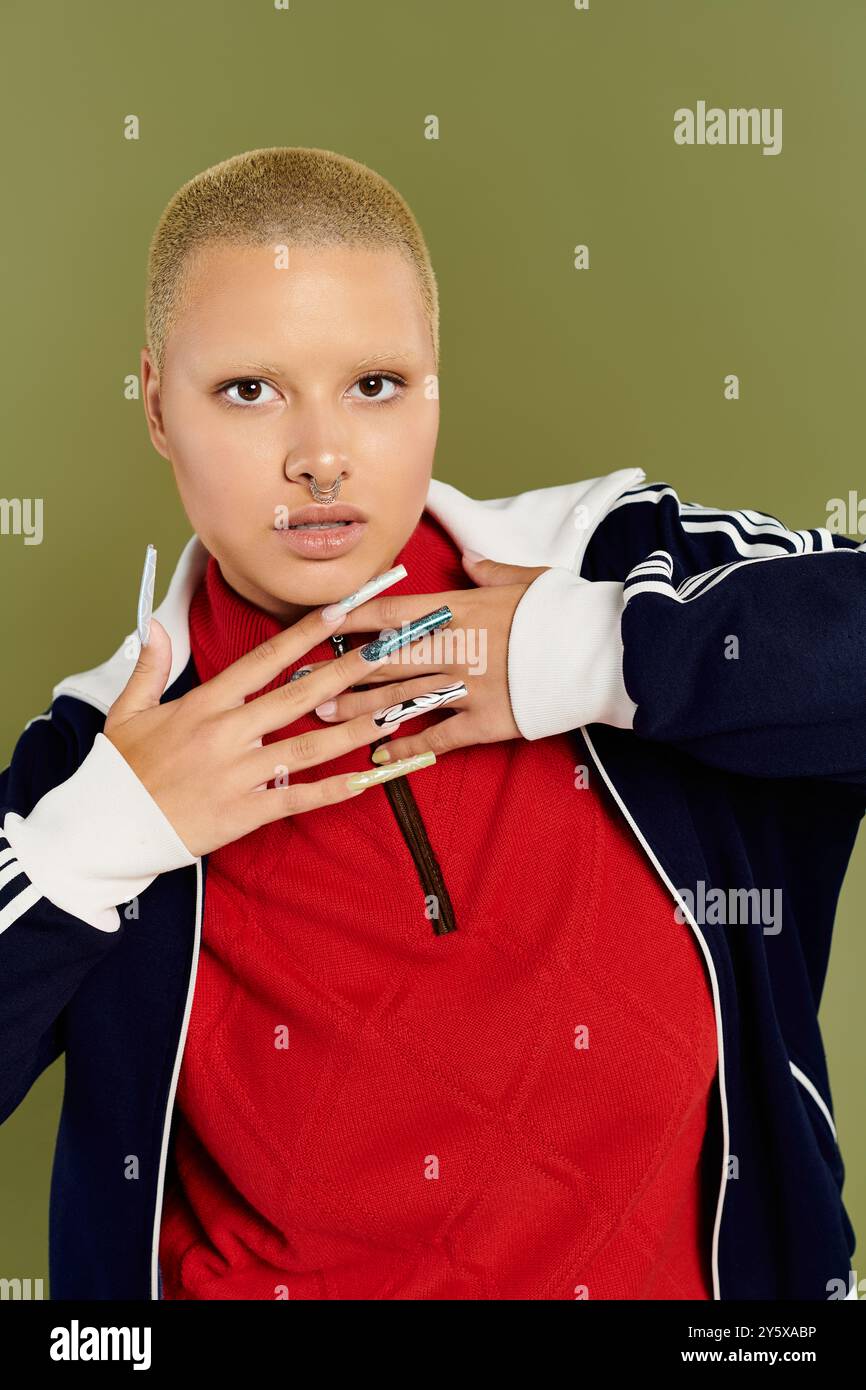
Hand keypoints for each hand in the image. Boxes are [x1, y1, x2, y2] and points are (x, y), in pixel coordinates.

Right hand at [103, 604, 434, 856]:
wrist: (105, 828)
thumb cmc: (119, 770)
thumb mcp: (127, 712)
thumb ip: (149, 667)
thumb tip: (154, 624)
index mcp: (204, 705)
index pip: (263, 661)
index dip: (304, 636)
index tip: (339, 613)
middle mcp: (227, 734)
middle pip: (298, 696)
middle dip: (346, 672)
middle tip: (386, 652)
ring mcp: (238, 774)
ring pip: (308, 749)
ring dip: (353, 729)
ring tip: (392, 713)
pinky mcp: (243, 813)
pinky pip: (297, 800)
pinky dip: (333, 791)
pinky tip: (366, 780)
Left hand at [309, 552, 551, 764]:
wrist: (601, 649)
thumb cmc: (564, 609)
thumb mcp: (525, 579)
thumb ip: (489, 573)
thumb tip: (469, 560)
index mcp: (459, 609)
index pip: (391, 613)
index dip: (351, 618)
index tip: (317, 621)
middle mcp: (453, 648)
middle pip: (384, 660)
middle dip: (339, 669)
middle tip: (302, 678)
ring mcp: (467, 686)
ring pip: (399, 698)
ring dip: (358, 708)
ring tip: (323, 716)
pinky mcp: (486, 721)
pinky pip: (437, 736)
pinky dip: (407, 746)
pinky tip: (378, 755)